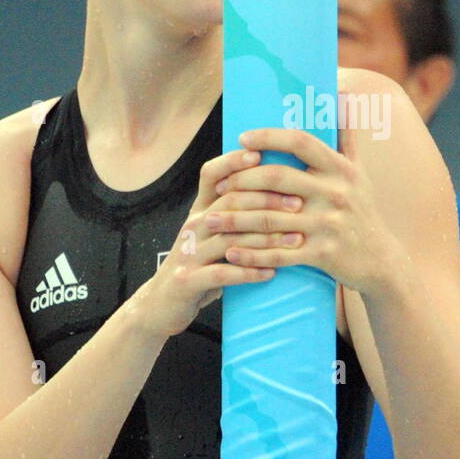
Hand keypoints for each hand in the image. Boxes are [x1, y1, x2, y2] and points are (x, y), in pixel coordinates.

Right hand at [134, 145, 287, 337]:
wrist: (161, 304)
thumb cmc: (197, 266)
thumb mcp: (210, 235)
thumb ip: (233, 215)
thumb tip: (277, 187)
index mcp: (198, 211)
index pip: (211, 174)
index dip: (233, 161)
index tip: (263, 154)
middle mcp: (192, 227)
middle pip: (228, 203)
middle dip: (266, 200)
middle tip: (298, 203)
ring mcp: (188, 254)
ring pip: (230, 238)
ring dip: (266, 239)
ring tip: (296, 240)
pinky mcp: (189, 281)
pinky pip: (223, 273)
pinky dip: (249, 272)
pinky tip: (271, 272)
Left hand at [206, 126, 399, 294]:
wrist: (381, 261)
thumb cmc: (362, 212)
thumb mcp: (359, 174)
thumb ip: (346, 138)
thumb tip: (343, 96)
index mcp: (341, 170)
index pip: (301, 142)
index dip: (269, 137)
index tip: (242, 138)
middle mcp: (336, 193)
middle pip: (277, 178)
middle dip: (241, 180)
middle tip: (218, 186)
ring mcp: (328, 224)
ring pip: (271, 218)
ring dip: (235, 220)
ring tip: (210, 219)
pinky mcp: (322, 254)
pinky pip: (279, 254)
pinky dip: (252, 255)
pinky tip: (230, 252)